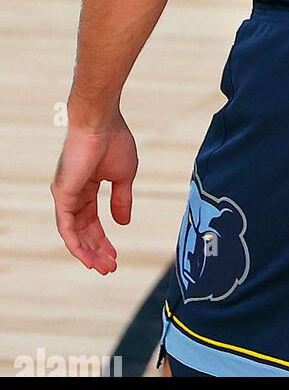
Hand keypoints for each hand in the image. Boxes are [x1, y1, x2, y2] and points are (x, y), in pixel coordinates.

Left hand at [51, 112, 137, 273]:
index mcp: (87, 187)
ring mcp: (66, 195)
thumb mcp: (124, 176)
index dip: (103, 239)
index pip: (93, 220)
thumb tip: (123, 222)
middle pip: (83, 230)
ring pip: (74, 233)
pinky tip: (86, 257)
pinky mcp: (62, 194)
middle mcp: (73, 194)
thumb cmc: (114, 140)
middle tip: (109, 268)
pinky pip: (66, 226)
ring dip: (87, 252)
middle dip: (97, 250)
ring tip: (102, 267)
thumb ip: (121, 199)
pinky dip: (75, 243)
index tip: (115, 255)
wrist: (102, 121)